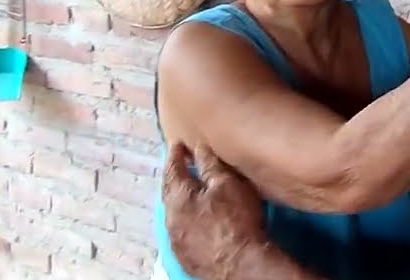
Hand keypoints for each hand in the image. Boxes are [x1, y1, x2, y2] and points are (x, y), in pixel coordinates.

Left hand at [161, 142, 266, 279]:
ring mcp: (176, 239)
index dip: (176, 154)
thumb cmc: (236, 221)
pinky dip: (186, 221)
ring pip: (173, 212)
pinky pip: (181, 231)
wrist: (241, 265)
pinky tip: (196, 221)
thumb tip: (199, 148)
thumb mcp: (227, 184)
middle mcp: (170, 218)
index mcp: (178, 196)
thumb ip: (210, 164)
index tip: (178, 144)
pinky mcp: (185, 256)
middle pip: (169, 191)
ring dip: (180, 201)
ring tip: (191, 193)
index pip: (172, 168)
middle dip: (175, 177)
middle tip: (181, 165)